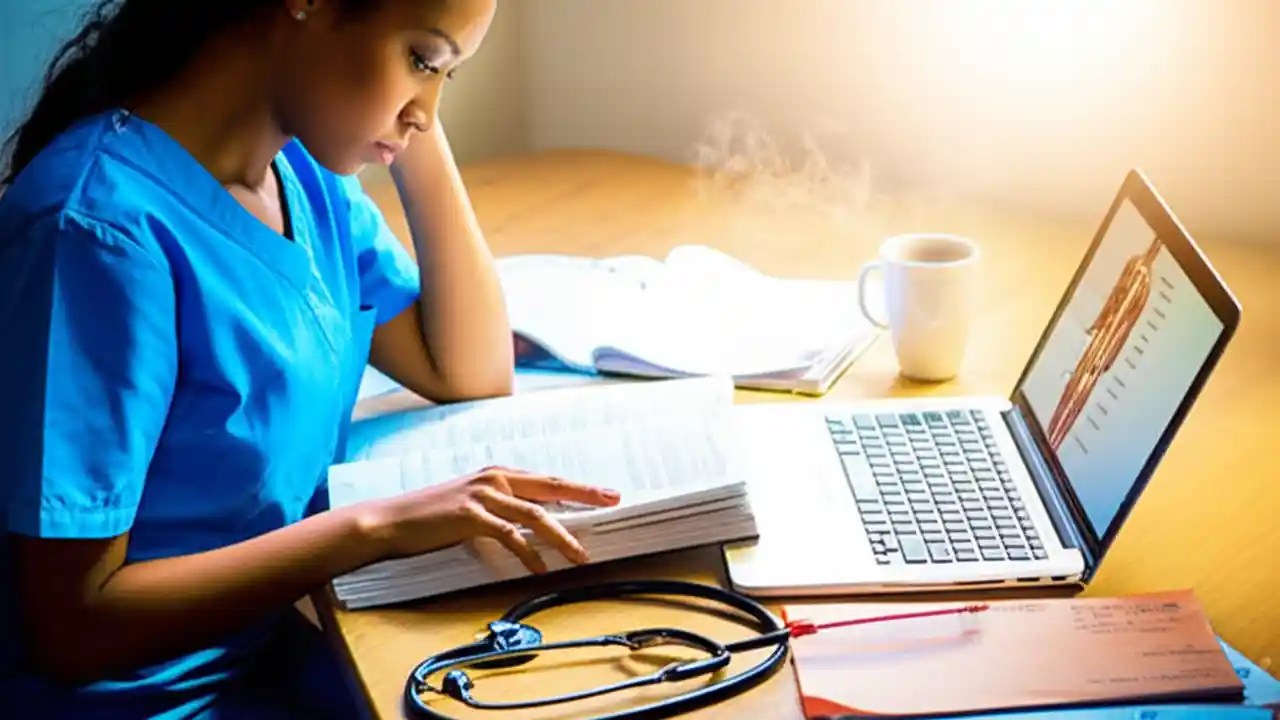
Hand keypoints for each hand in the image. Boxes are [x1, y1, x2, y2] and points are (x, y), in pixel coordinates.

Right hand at [356, 466, 620, 572]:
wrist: (391, 521)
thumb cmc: (431, 517)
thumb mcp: (472, 505)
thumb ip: (502, 508)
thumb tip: (537, 523)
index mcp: (497, 474)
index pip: (548, 480)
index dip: (579, 487)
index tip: (607, 493)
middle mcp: (494, 478)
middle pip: (550, 487)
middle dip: (585, 495)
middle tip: (613, 501)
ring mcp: (482, 494)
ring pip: (535, 514)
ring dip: (561, 536)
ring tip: (580, 554)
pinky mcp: (469, 515)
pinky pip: (509, 534)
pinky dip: (528, 552)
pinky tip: (539, 566)